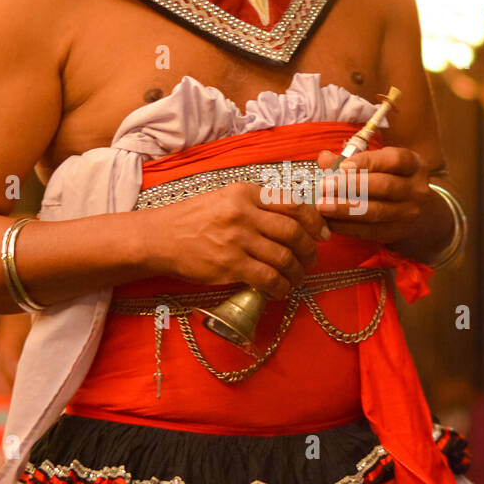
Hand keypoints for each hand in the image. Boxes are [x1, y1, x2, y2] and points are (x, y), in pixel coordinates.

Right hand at [145, 182, 329, 298]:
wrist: (160, 238)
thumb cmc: (194, 219)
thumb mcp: (226, 198)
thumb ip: (257, 204)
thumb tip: (294, 218)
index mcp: (246, 193)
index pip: (293, 203)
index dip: (314, 221)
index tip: (322, 234)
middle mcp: (244, 213)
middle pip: (293, 232)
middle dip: (309, 250)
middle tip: (311, 259)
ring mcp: (237, 240)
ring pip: (284, 257)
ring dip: (297, 271)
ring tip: (297, 277)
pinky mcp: (229, 265)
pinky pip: (267, 278)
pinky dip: (281, 287)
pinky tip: (282, 290)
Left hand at [313, 147, 432, 243]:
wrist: (418, 212)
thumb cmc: (391, 178)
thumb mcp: (380, 163)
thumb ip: (351, 159)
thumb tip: (324, 158)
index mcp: (413, 165)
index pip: (395, 160)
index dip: (368, 162)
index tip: (342, 165)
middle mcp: (416, 189)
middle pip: (384, 186)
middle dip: (351, 185)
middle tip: (324, 185)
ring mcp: (408, 213)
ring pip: (375, 212)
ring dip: (345, 209)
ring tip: (322, 206)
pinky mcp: (397, 233)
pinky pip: (369, 231)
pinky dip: (347, 227)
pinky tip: (329, 221)